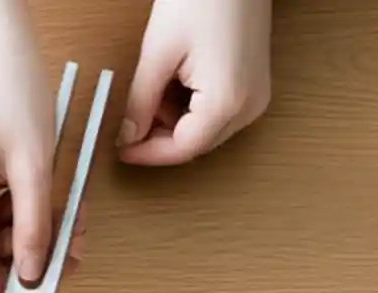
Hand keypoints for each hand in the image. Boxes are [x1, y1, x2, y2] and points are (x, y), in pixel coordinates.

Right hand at [0, 2, 54, 292]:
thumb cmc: (8, 90)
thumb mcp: (35, 169)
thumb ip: (35, 228)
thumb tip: (34, 271)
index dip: (2, 290)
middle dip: (28, 253)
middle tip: (70, 252)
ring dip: (30, 228)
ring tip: (71, 219)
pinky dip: (20, 206)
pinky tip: (51, 201)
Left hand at [118, 0, 272, 164]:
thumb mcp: (159, 53)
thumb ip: (140, 102)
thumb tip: (127, 134)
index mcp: (227, 102)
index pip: (182, 149)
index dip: (147, 154)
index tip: (121, 150)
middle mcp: (249, 106)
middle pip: (196, 144)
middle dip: (159, 137)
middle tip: (129, 120)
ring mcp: (255, 96)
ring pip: (205, 130)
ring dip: (173, 121)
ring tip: (153, 87)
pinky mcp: (253, 84)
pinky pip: (217, 112)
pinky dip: (190, 108)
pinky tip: (174, 82)